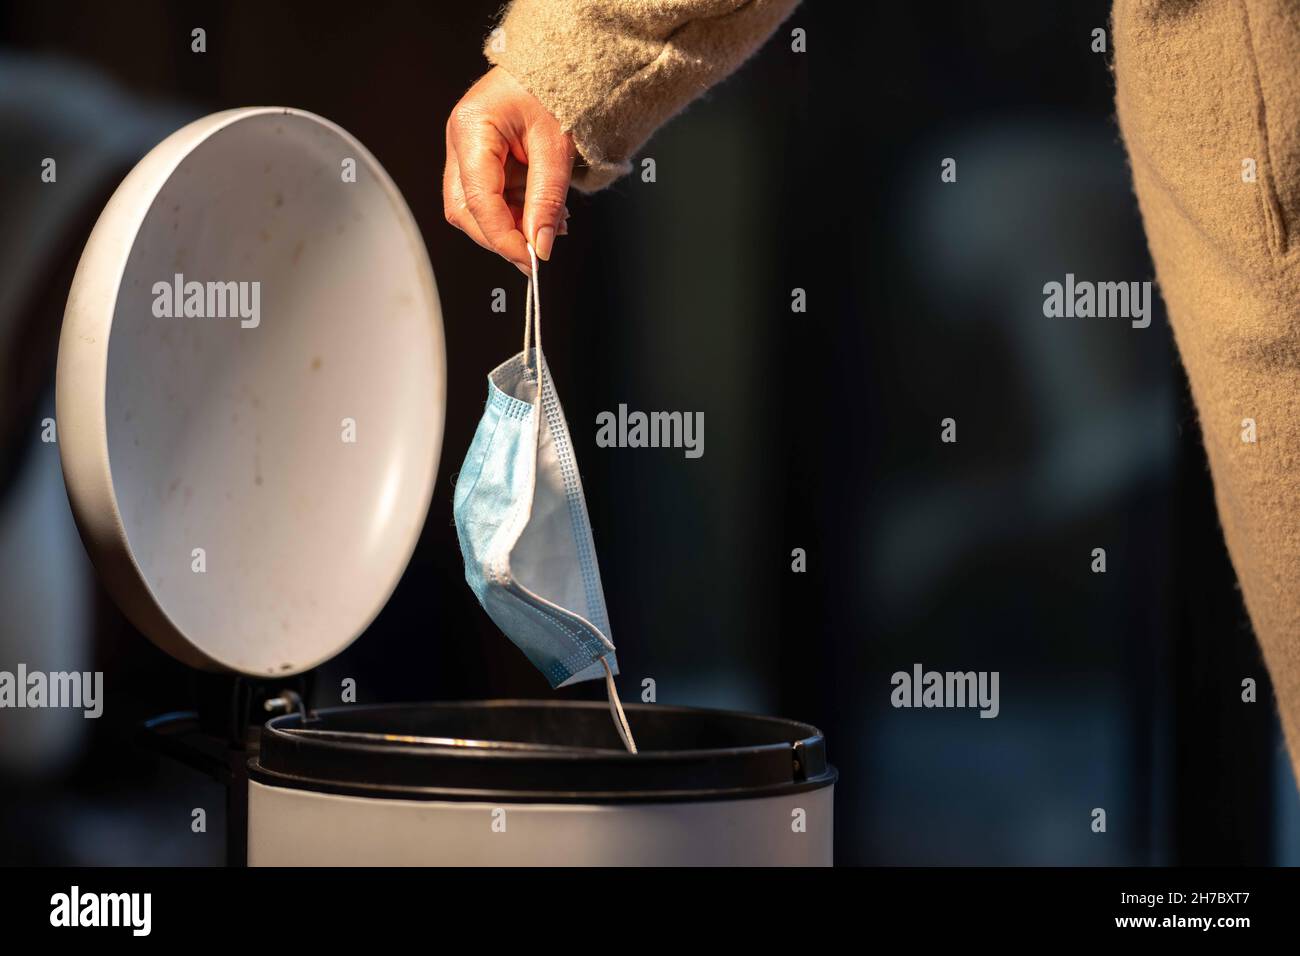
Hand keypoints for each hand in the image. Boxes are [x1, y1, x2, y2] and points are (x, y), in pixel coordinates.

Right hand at [444, 66, 573, 274]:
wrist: (555, 62)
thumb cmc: (553, 87)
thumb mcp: (557, 146)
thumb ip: (547, 198)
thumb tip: (540, 244)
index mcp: (472, 127)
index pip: (479, 199)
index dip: (503, 237)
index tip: (531, 258)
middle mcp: (460, 139)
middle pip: (466, 209)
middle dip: (502, 236)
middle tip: (539, 251)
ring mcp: (466, 149)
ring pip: (476, 208)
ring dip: (512, 226)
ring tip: (551, 225)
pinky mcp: (480, 158)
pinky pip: (491, 197)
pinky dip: (517, 212)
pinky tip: (543, 213)